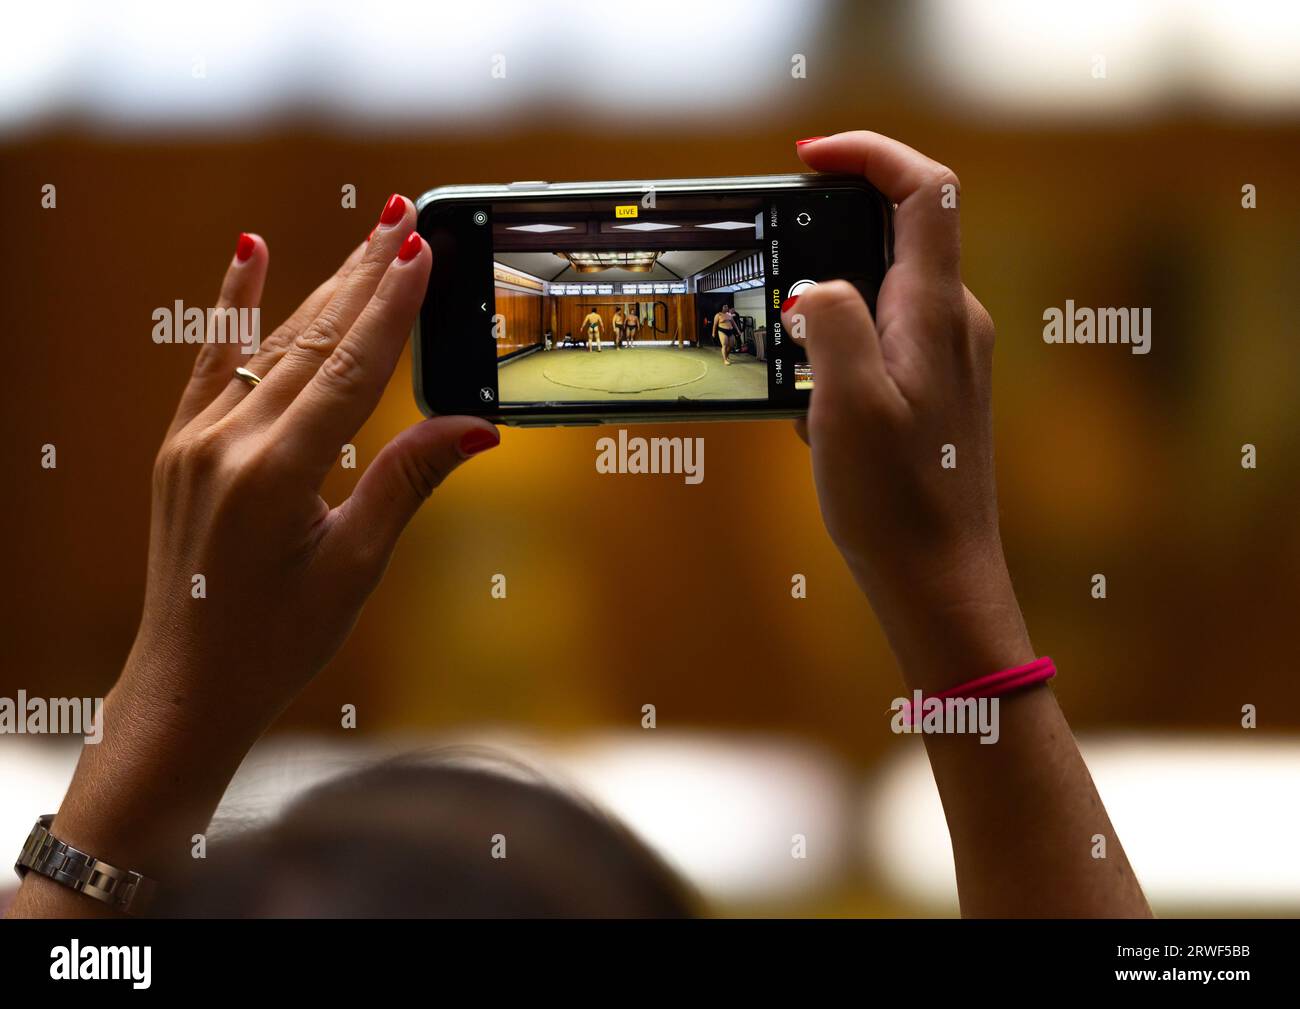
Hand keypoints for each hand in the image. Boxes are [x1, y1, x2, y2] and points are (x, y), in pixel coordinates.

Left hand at [135, 195, 498, 738]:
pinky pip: (211, 361)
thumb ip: (408, 480)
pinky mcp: (180, 447)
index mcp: (277, 474)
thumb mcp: (356, 565)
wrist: (188, 684)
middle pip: (313, 340)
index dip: (392, 306)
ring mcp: (195, 440)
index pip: (350, 368)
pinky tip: (251, 253)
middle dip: (365, 276)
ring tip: (367, 235)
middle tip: (404, 217)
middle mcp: (228, 444)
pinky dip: (234, 307)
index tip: (422, 248)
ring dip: (323, 287)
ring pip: (272, 345)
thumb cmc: (278, 640)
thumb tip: (477, 426)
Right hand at [783, 134, 1030, 689]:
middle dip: (828, 238)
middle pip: (897, 234)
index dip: (871, 154)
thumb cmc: (898, 502)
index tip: (809, 156)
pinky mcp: (933, 390)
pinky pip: (878, 342)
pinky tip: (811, 414)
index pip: (925, 190)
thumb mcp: (847, 406)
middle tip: (772, 272)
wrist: (940, 579)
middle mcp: (951, 322)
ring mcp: (946, 356)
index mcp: (935, 312)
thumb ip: (831, 324)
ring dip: (824, 311)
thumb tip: (816, 281)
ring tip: (789, 373)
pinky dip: (834, 356)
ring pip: (879, 293)